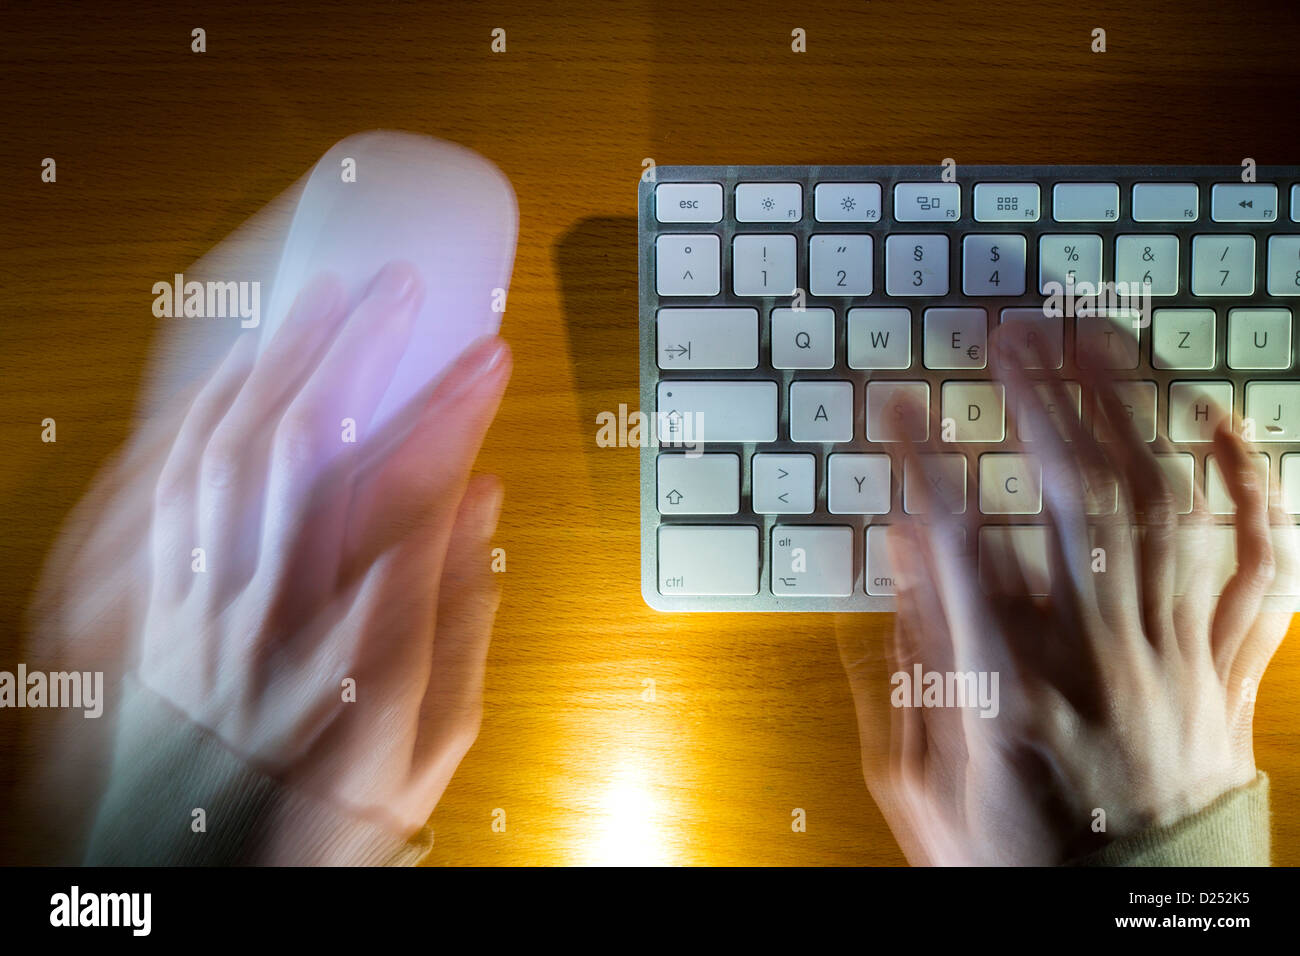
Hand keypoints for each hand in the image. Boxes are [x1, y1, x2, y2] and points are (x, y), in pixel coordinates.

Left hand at [22, 262, 510, 863]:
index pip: (414, 496)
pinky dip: (207, 413)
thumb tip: (477, 506)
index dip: (454, 414)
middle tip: (400, 290)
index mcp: (362, 652)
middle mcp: (274, 613)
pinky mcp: (166, 598)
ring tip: (323, 304)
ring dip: (281, 363)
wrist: (209, 861)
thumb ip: (463, 617)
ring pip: (234, 450)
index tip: (488, 359)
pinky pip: (174, 483)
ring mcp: (208, 601)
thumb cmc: (328, 803)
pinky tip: (237, 374)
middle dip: (359, 351)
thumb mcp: (437, 738)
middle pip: (310, 448)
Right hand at [839, 336, 1293, 865]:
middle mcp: (1103, 665)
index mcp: (1014, 699)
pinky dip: (1250, 489)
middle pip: (1077, 501)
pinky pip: (1256, 570)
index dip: (925, 462)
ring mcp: (1175, 663)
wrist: (1133, 929)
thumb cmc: (1019, 863)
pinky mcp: (1224, 674)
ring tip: (1092, 336)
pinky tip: (1219, 423)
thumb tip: (902, 550)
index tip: (900, 401)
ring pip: (1166, 508)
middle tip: (1005, 331)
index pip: (960, 549)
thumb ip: (908, 663)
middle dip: (1039, 399)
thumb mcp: (922, 784)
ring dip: (1128, 409)